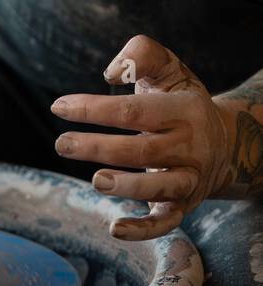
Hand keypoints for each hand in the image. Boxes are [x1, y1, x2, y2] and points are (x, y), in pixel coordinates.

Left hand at [50, 34, 232, 240]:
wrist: (226, 141)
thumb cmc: (180, 101)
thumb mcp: (170, 69)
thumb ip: (142, 55)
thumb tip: (112, 73)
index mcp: (184, 111)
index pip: (134, 111)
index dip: (94, 109)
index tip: (59, 107)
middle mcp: (190, 146)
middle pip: (142, 150)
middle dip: (98, 147)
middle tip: (62, 144)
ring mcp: (188, 178)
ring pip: (160, 187)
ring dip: (127, 186)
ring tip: (96, 181)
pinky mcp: (184, 205)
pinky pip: (166, 222)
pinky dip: (143, 229)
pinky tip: (115, 229)